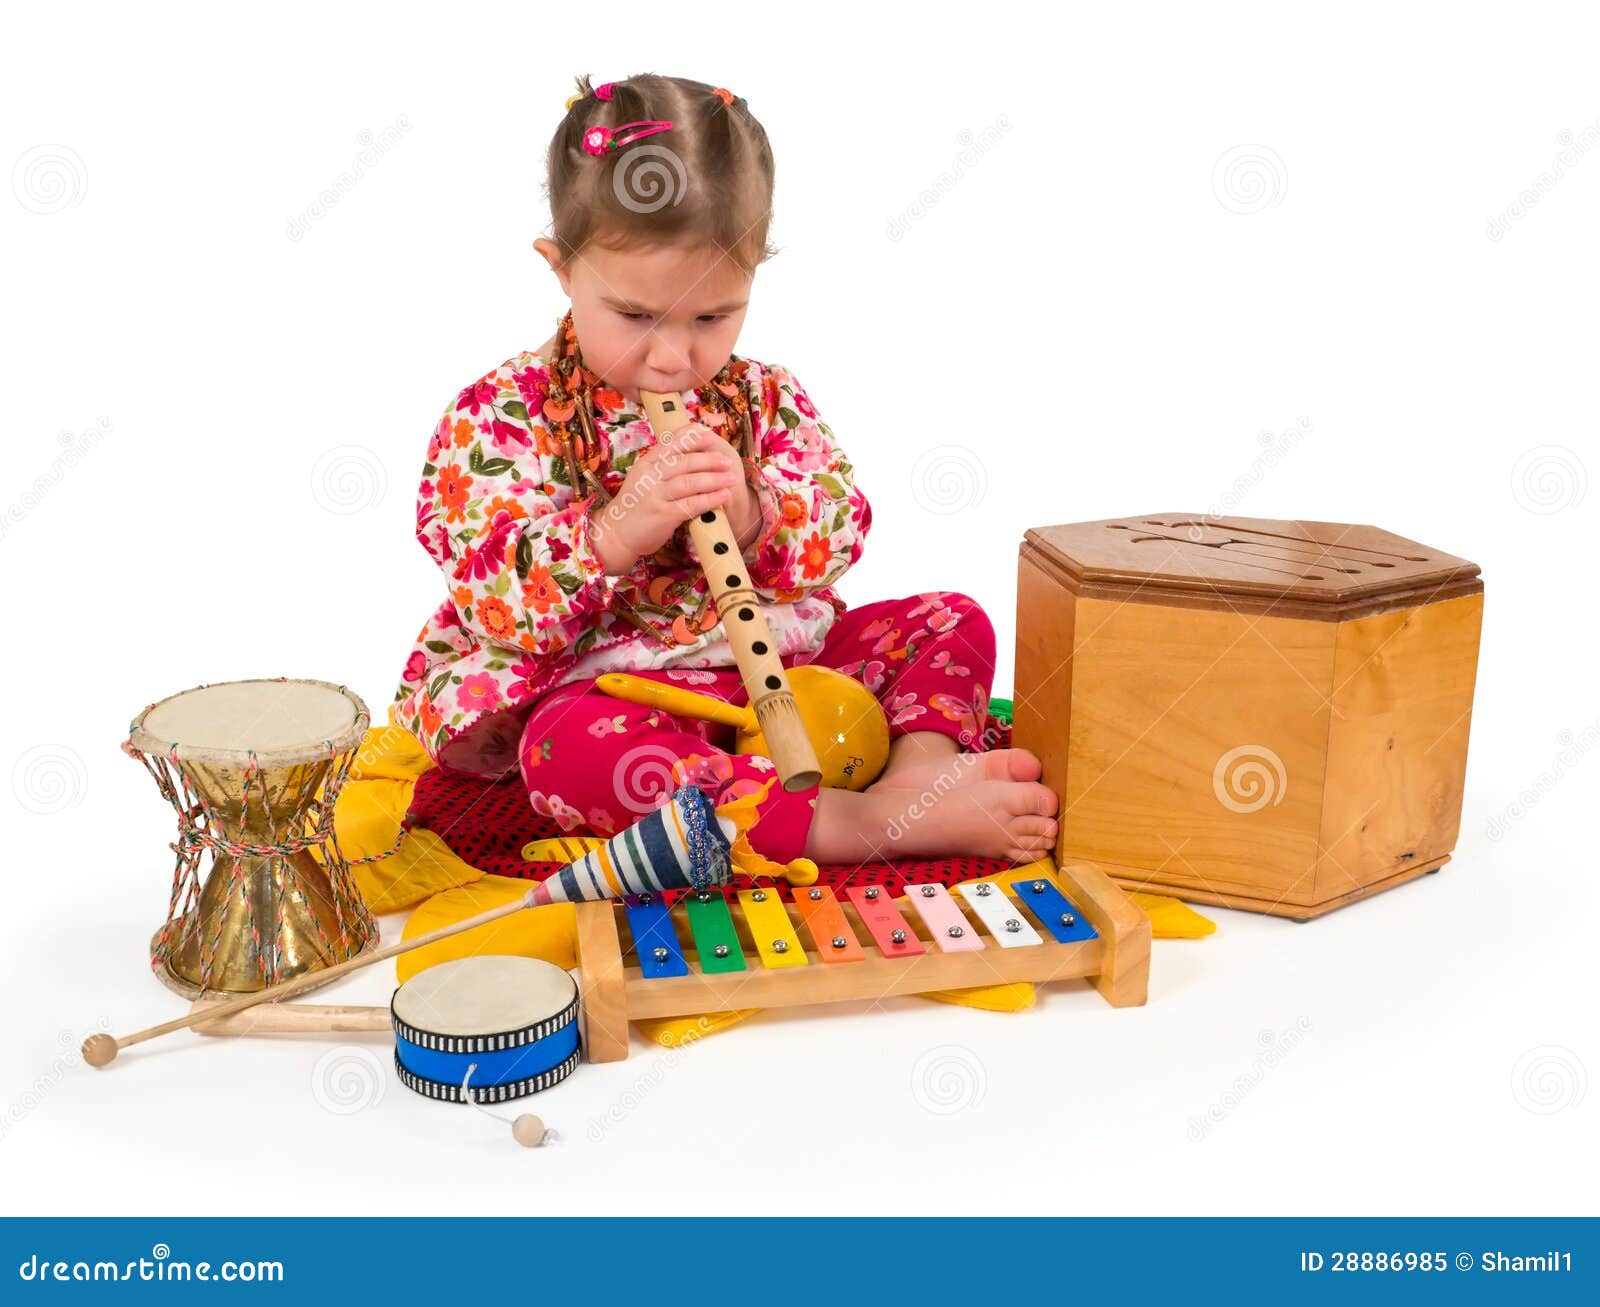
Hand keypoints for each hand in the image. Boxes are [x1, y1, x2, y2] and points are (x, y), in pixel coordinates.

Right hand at [588, 423, 753, 573]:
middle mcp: (650, 476)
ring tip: (731, 478)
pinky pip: (690, 504)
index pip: (672, 443)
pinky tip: (723, 496)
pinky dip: (710, 499)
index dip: (694, 438)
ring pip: (689, 481)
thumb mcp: (643, 479)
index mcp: (646, 463)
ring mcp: (655, 495)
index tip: (712, 436)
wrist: (615, 533)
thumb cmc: (635, 506)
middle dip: (709, 459)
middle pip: (684, 461)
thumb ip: (662, 467)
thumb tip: (690, 454)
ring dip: (714, 479)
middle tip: (727, 461)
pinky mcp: (662, 515)